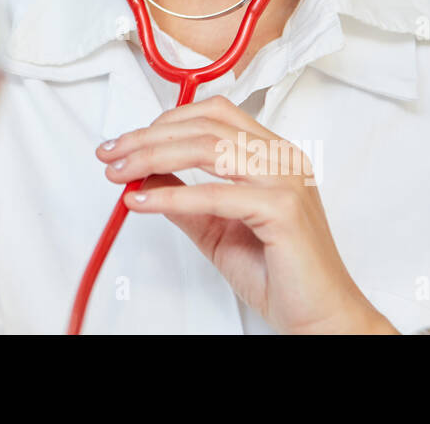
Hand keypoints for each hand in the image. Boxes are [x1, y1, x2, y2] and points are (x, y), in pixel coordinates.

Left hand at [94, 95, 396, 333]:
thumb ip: (185, 198)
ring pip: (209, 148)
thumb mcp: (215, 227)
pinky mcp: (283, 209)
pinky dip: (173, 194)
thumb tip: (144, 174)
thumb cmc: (278, 273)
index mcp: (271, 153)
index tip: (124, 142)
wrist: (320, 316)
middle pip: (205, 127)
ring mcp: (286, 179)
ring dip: (153, 155)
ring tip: (119, 173)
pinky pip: (216, 194)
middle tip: (110, 154)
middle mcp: (282, 158)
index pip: (213, 114)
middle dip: (148, 137)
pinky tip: (143, 201)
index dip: (164, 122)